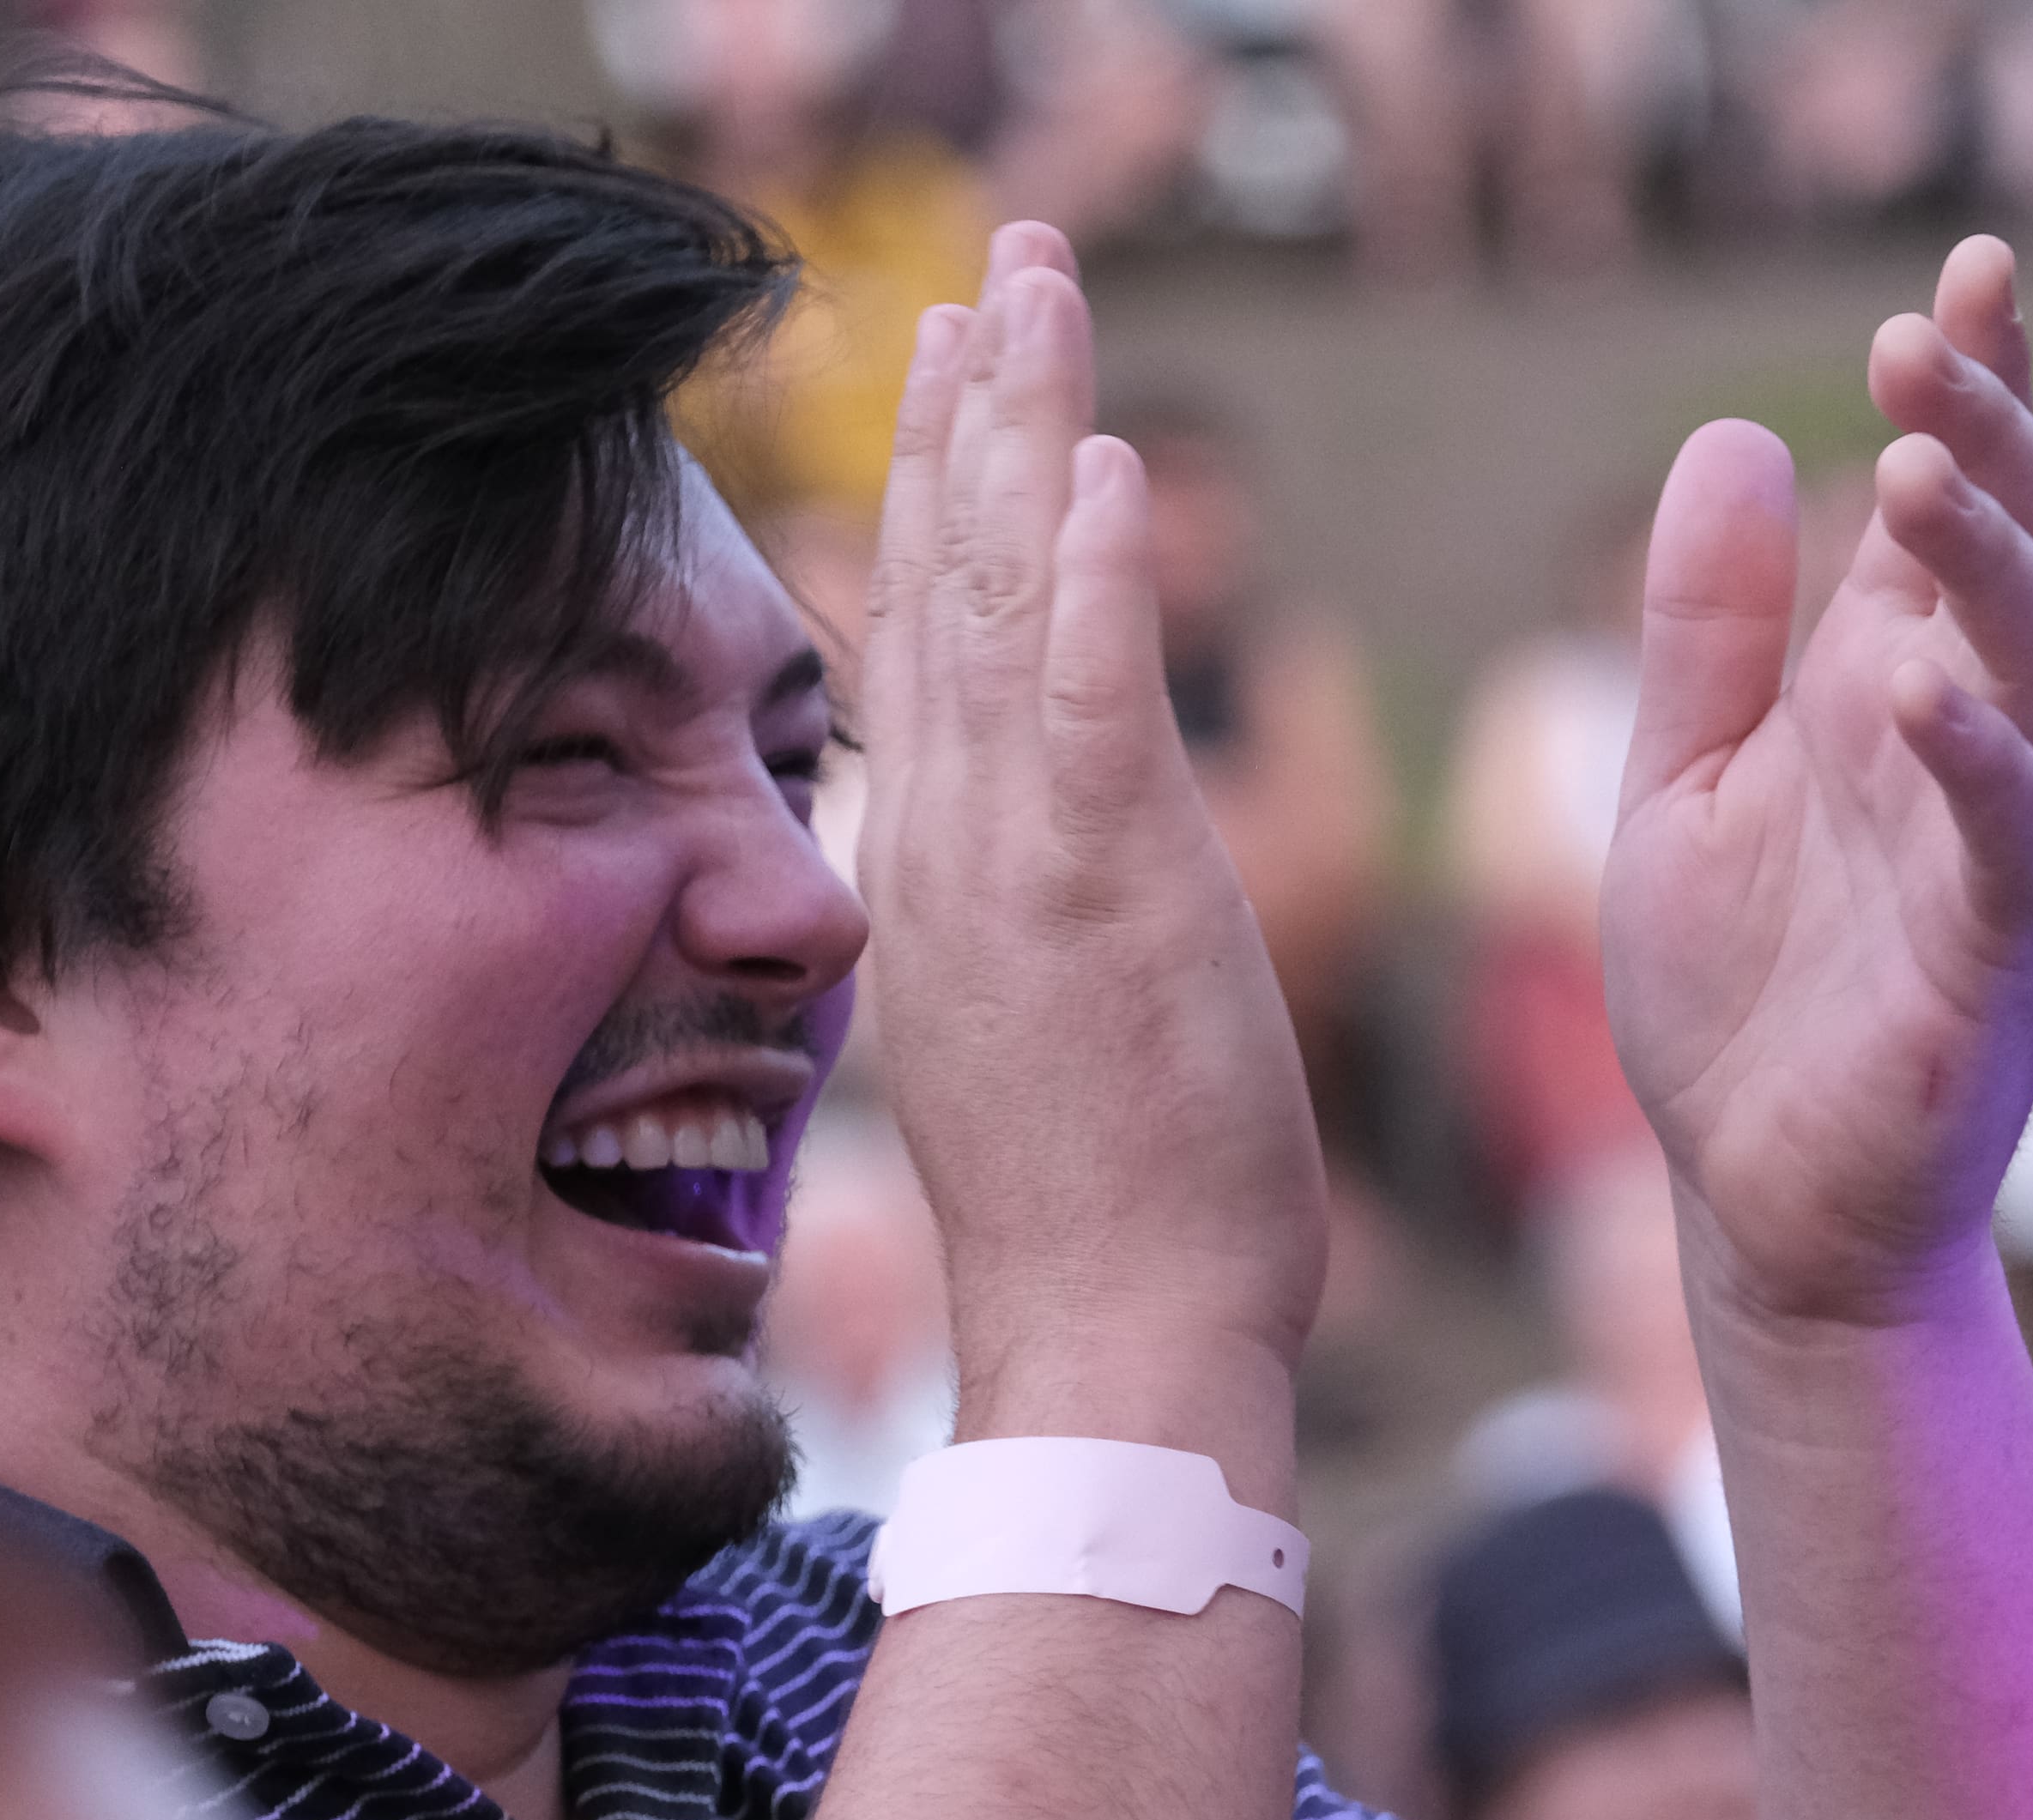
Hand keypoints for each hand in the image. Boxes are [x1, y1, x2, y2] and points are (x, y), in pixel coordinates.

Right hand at [858, 224, 1326, 1416]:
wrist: (1107, 1335)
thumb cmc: (1101, 1211)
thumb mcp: (1030, 1027)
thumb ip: (1010, 914)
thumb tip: (1008, 867)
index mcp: (937, 868)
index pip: (925, 640)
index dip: (933, 489)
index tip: (946, 364)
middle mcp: (951, 839)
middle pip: (948, 579)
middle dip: (971, 409)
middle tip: (993, 271)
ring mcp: (1016, 859)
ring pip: (1004, 603)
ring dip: (1022, 433)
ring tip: (1031, 294)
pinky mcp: (1104, 892)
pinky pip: (1090, 702)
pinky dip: (1089, 579)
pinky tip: (1099, 465)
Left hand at [1598, 238, 2032, 1333]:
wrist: (1764, 1214)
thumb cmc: (1737, 1012)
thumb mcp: (1677, 787)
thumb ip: (1705, 631)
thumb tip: (1733, 435)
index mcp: (1888, 698)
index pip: (1953, 514)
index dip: (1973, 392)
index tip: (1968, 267)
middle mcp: (1963, 753)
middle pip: (2019, 556)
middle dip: (1991, 437)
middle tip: (1929, 331)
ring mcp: (1996, 851)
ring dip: (1991, 566)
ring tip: (1914, 465)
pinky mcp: (1995, 960)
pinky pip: (2010, 840)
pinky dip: (1976, 761)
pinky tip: (1920, 686)